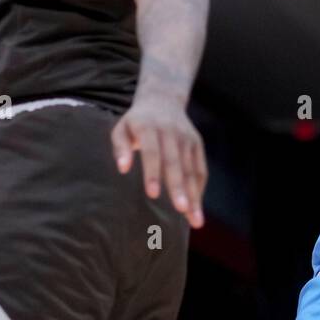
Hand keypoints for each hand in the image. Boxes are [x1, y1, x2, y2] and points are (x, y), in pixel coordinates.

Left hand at [112, 98, 206, 227]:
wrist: (163, 100)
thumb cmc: (136, 123)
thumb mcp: (121, 128)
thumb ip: (120, 147)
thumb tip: (122, 168)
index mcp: (149, 127)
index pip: (152, 152)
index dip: (153, 172)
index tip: (153, 194)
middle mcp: (171, 132)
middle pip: (175, 162)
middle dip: (179, 187)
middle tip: (182, 210)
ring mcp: (187, 138)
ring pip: (191, 168)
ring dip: (194, 194)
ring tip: (195, 219)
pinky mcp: (197, 143)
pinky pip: (200, 168)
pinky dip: (200, 188)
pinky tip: (197, 207)